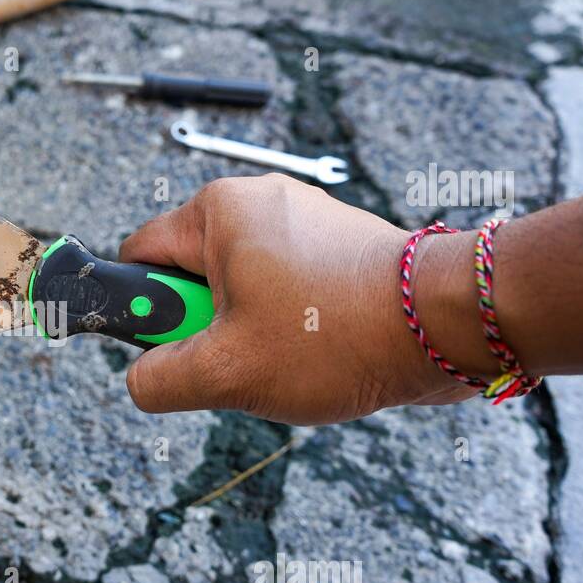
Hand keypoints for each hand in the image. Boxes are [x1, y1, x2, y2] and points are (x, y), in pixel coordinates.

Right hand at [119, 174, 474, 423]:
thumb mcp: (224, 372)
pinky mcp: (338, 245)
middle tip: (237, 356)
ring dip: (248, 331)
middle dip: (205, 327)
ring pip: (240, 288)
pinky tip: (316, 349)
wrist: (442, 327)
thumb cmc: (337, 336)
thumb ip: (158, 378)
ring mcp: (304, 219)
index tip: (171, 344)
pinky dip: (288, 323)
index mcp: (219, 211)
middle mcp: (260, 201)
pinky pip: (284, 289)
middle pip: (192, 275)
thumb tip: (140, 381)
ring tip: (286, 355)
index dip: (144, 309)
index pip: (139, 256)